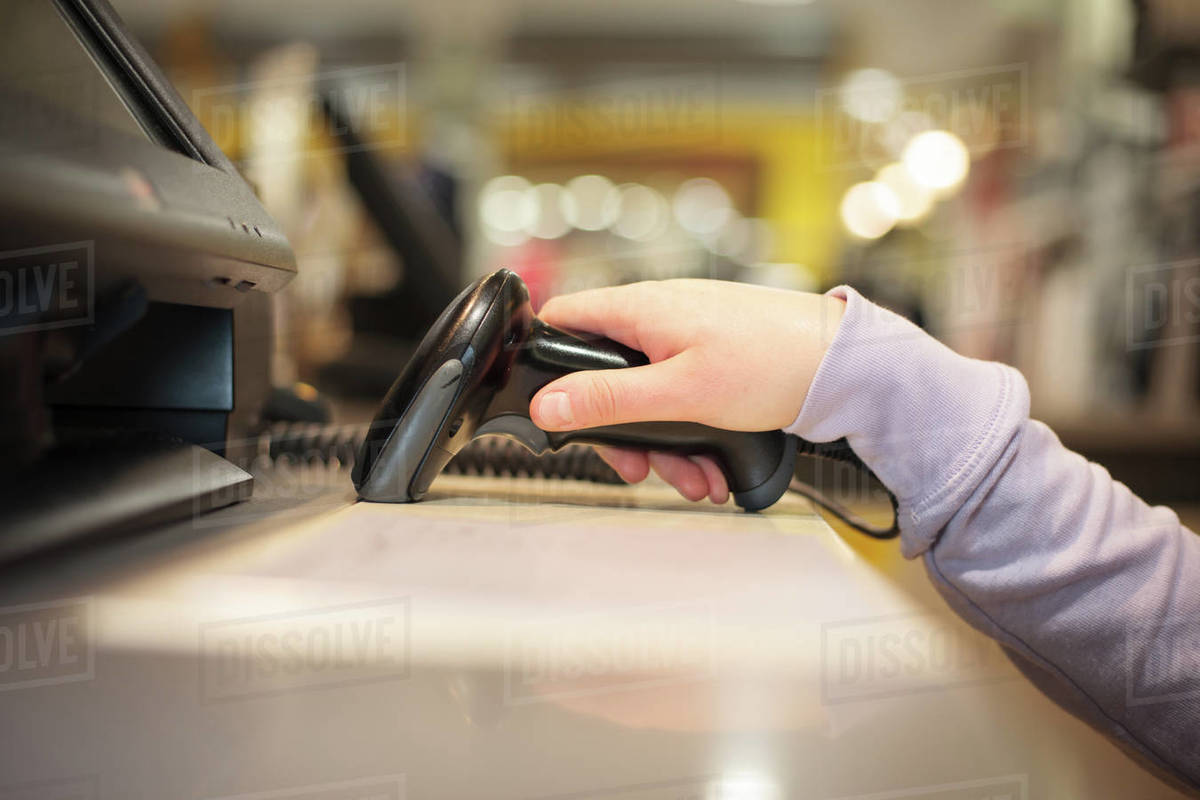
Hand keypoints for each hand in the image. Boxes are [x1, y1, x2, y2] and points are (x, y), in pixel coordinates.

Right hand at [529, 279, 844, 502]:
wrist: (845, 364)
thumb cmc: (773, 362)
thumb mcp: (680, 392)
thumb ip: (610, 399)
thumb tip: (547, 404)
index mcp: (641, 309)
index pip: (565, 319)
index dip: (548, 362)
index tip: (554, 410)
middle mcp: (659, 316)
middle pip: (607, 375)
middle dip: (622, 431)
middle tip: (636, 467)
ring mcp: (687, 336)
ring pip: (649, 396)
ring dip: (664, 445)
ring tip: (692, 480)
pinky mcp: (714, 357)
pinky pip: (683, 399)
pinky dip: (692, 436)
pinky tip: (713, 468)